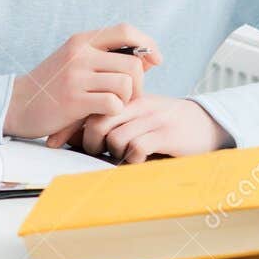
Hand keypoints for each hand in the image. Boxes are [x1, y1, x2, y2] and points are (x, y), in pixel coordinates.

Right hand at [3, 23, 162, 139]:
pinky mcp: (74, 100)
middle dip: (139, 84)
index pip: (126, 30)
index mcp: (82, 40)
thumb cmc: (53, 86)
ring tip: (114, 106)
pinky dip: (114, 112)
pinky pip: (113, 104)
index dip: (148, 44)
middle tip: (128, 97)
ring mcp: (76, 76)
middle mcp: (80, 53)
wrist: (17, 104)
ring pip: (126, 84)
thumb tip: (149, 58)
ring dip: (127, 99)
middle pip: (133, 63)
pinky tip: (101, 115)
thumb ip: (108, 59)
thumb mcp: (76, 62)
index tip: (155, 61)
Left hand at [52, 94, 234, 163]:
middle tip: (96, 152)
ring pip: (115, 137)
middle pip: (97, 120)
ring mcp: (151, 118)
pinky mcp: (166, 133)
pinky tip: (138, 161)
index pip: (89, 107)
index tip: (52, 141)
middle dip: (89, 143)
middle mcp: (136, 104)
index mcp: (125, 98)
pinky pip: (138, 147)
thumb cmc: (164, 125)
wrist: (206, 124)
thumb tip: (74, 136)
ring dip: (113, 153)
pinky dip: (132, 159)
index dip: (68, 127)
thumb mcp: (137, 117)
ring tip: (120, 157)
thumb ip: (112, 121)